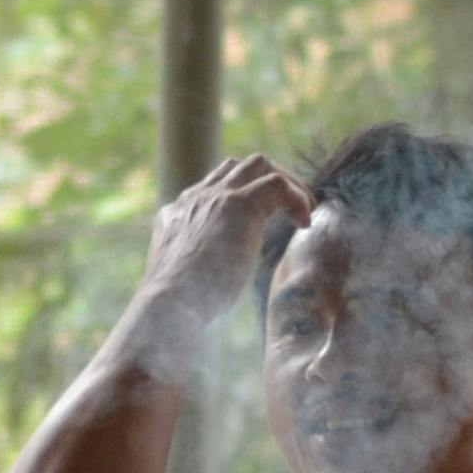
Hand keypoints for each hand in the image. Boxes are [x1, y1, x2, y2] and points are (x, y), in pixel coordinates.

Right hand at [123, 155, 314, 346]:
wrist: (168, 304)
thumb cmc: (176, 308)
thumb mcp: (184, 281)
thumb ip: (197, 271)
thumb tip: (212, 291)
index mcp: (177, 215)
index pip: (212, 188)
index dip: (243, 197)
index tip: (263, 224)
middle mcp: (195, 199)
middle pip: (236, 168)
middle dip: (269, 181)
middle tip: (291, 210)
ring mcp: (216, 198)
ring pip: (258, 165)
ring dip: (287, 183)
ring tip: (304, 211)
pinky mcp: (238, 205)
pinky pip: (277, 185)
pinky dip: (296, 198)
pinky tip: (304, 223)